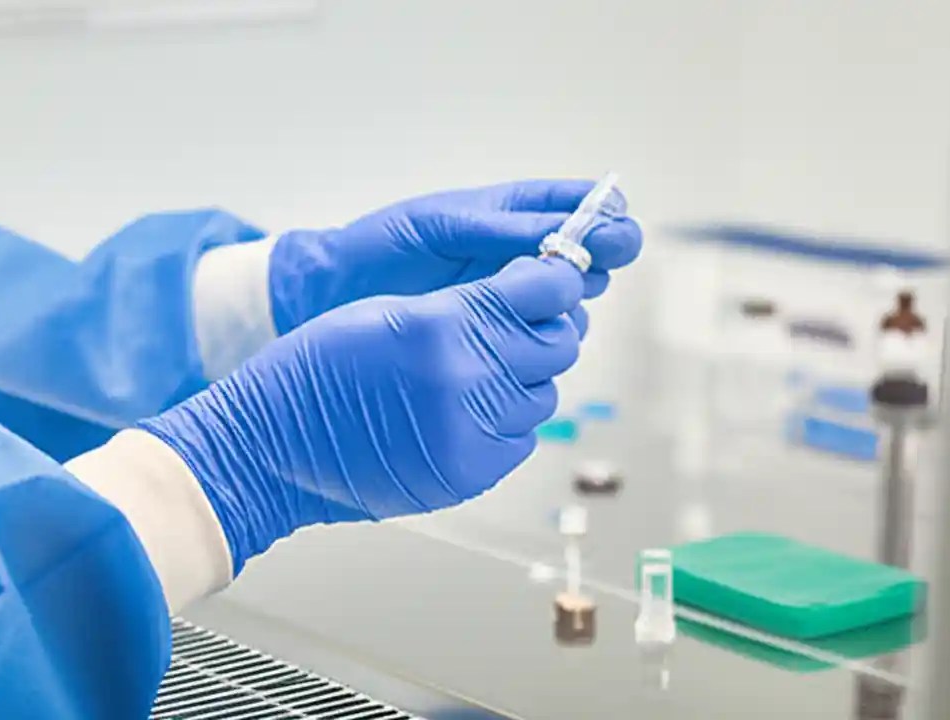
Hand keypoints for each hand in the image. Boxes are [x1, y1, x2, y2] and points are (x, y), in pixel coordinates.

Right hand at [140, 257, 582, 571]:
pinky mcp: (470, 472)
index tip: (551, 275)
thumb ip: (465, 302)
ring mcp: (471, 432)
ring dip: (524, 379)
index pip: (542, 290)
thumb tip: (533, 294)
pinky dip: (507, 421)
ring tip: (480, 372)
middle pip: (558, 345)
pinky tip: (468, 410)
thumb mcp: (386, 309)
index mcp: (441, 324)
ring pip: (544, 394)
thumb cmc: (316, 368)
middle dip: (545, 329)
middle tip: (517, 325)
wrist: (271, 447)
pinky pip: (521, 437)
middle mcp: (465, 379)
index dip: (554, 278)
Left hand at [268, 179, 641, 333]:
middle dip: (600, 260)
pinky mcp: (496, 341)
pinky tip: (542, 336)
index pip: (574, 207)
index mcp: (506, 215)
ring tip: (565, 300)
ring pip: (570, 303)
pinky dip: (549, 338)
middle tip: (599, 266)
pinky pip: (539, 340)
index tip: (618, 225)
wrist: (332, 298)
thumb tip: (562, 233)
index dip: (604, 216)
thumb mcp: (441, 227)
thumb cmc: (380, 250)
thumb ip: (501, 229)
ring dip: (575, 301)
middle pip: (585, 259)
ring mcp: (509, 301)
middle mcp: (516, 258)